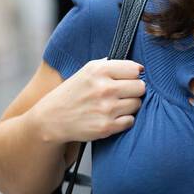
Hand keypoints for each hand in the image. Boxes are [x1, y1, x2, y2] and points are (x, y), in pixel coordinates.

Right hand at [29, 58, 146, 143]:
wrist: (52, 118)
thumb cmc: (73, 92)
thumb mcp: (87, 71)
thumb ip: (112, 66)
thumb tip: (140, 69)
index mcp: (99, 70)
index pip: (135, 69)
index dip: (134, 75)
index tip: (128, 79)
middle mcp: (103, 88)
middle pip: (140, 87)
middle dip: (134, 90)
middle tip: (123, 94)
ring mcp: (106, 108)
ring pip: (137, 104)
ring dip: (130, 106)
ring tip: (115, 105)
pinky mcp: (106, 126)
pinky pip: (131, 121)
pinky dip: (124, 120)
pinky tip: (112, 117)